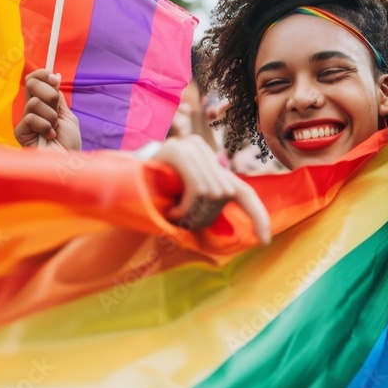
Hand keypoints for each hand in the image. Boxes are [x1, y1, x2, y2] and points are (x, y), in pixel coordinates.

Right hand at [14, 69, 81, 150]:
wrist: (67, 163)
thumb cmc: (69, 143)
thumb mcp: (68, 116)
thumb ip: (58, 98)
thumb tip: (54, 75)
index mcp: (43, 104)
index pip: (35, 80)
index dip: (43, 75)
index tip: (54, 79)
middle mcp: (32, 109)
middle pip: (31, 83)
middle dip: (49, 93)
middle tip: (57, 110)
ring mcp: (25, 120)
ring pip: (34, 102)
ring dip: (51, 116)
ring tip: (54, 130)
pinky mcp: (20, 131)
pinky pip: (31, 117)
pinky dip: (45, 127)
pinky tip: (49, 137)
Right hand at [152, 134, 270, 243]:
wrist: (120, 183)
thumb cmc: (155, 200)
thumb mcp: (187, 205)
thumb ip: (210, 208)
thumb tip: (241, 232)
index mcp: (211, 164)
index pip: (244, 192)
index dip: (258, 216)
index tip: (266, 241)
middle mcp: (203, 149)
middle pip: (225, 194)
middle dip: (206, 215)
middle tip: (182, 217)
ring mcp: (190, 147)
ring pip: (212, 193)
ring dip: (192, 213)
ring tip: (174, 214)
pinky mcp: (177, 151)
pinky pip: (198, 189)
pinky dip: (187, 208)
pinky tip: (172, 212)